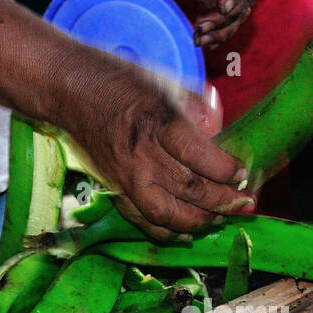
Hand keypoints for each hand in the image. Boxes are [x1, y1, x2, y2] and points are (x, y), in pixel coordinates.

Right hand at [52, 45, 253, 240]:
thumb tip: (222, 132)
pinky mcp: (116, 190)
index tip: (241, 173)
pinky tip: (188, 230)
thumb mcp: (167, 81)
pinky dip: (169, 231)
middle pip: (191, 190)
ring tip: (219, 216)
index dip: (226, 171)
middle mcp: (142, 154)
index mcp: (158, 122)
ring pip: (169, 214)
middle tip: (242, 202)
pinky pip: (145, 221)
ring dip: (200, 221)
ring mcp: (127, 177)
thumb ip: (199, 107)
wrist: (70, 91)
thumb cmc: (122, 81)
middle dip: (223, 201)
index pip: (200, 157)